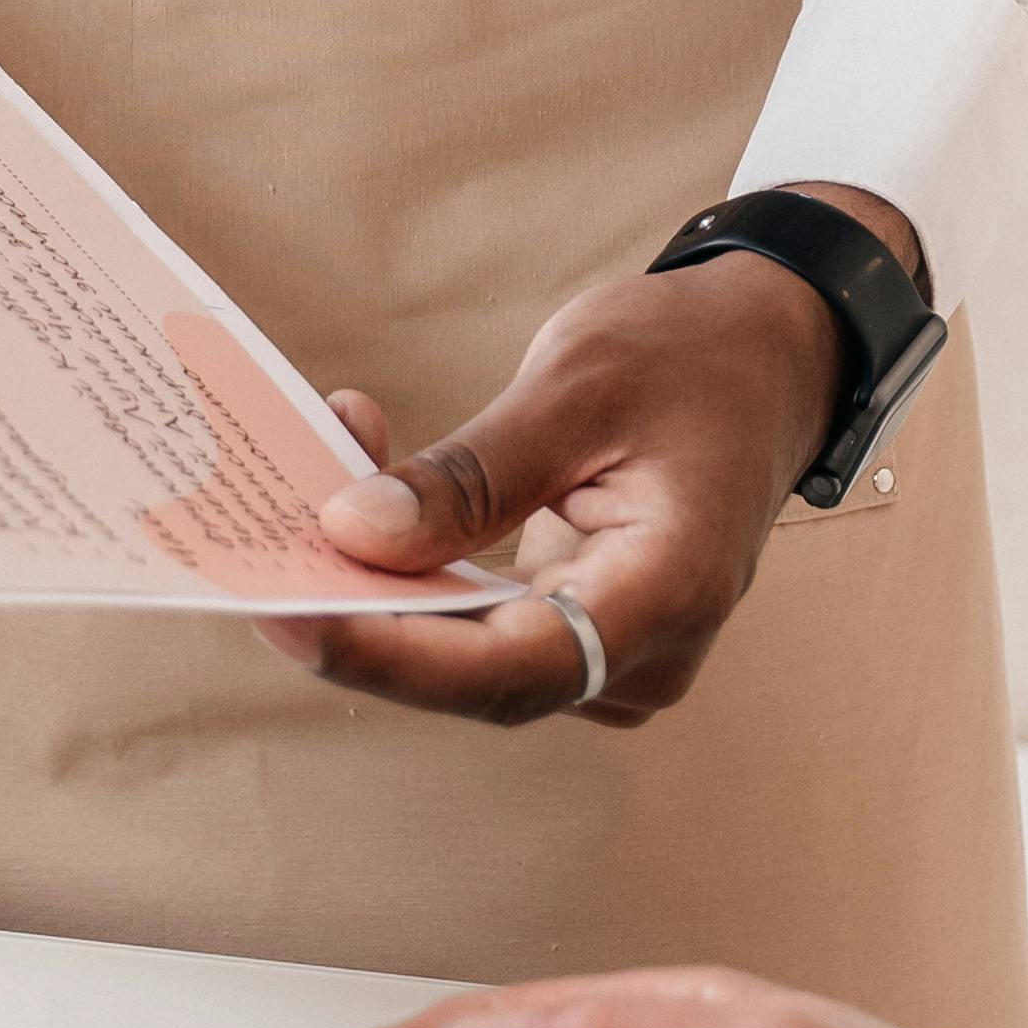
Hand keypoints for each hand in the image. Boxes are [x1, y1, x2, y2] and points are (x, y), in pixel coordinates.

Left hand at [269, 184, 916, 732]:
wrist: (771, 353)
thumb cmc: (693, 358)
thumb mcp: (578, 387)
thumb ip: (471, 475)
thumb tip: (355, 534)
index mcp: (667, 590)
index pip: (513, 667)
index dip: (394, 657)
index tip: (292, 618)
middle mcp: (646, 648)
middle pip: (479, 674)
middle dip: (363, 616)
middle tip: (256, 552)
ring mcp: (616, 649)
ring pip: (468, 655)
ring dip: (379, 588)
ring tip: (296, 501)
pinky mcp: (582, 625)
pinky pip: (481, 625)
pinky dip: (413, 574)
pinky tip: (358, 501)